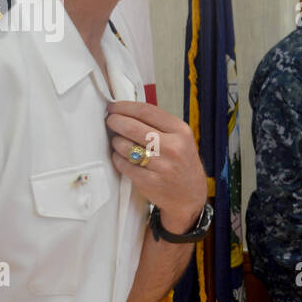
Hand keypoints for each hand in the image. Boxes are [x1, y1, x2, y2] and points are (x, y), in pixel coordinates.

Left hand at [106, 101, 207, 233]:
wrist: (190, 196)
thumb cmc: (182, 163)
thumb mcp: (180, 139)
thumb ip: (158, 125)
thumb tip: (126, 111)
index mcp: (181, 131)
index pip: (147, 111)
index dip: (125, 107)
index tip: (114, 106)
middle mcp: (173, 147)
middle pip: (133, 126)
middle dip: (115, 121)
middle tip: (110, 121)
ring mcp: (162, 166)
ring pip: (125, 146)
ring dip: (116, 141)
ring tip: (118, 142)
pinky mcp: (150, 181)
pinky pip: (123, 164)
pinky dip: (118, 158)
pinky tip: (121, 157)